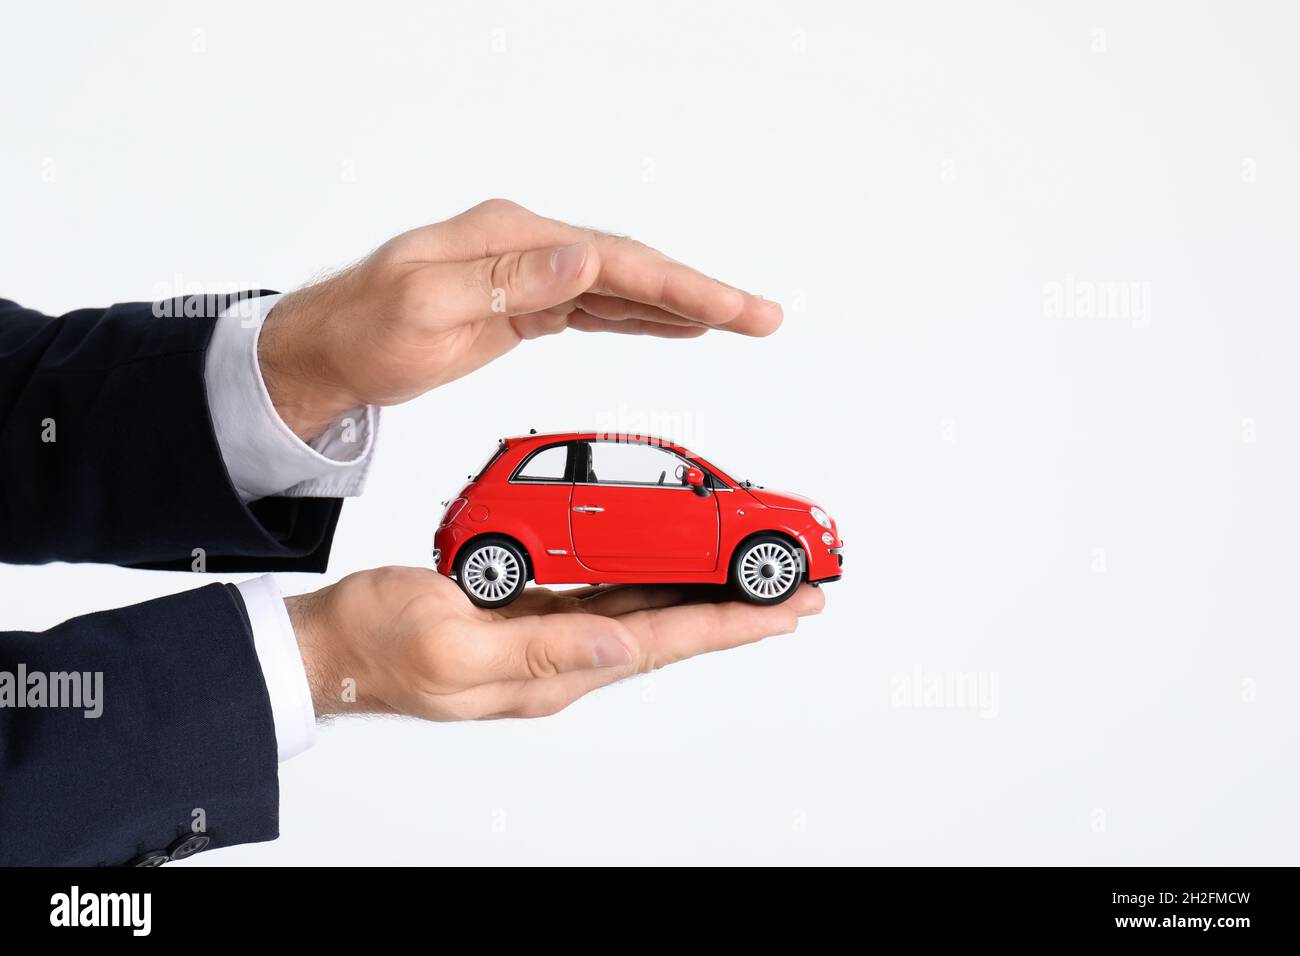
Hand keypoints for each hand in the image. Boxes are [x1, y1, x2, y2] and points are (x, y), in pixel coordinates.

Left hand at [257, 198, 783, 439]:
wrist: (330, 350)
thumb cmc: (364, 329)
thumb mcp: (428, 307)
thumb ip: (510, 282)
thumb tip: (585, 256)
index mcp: (509, 238)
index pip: (612, 260)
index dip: (678, 286)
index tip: (730, 308)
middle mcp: (527, 248)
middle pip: (632, 269)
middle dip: (701, 295)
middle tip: (763, 317)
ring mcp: (528, 274)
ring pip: (621, 288)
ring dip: (681, 306)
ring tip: (740, 320)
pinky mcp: (524, 305)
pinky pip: (596, 308)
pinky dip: (641, 316)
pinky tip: (675, 324)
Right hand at [285, 567, 822, 719]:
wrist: (332, 644)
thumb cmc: (378, 645)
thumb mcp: (452, 647)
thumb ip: (541, 649)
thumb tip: (622, 646)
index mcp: (552, 670)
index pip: (663, 645)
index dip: (729, 626)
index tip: (788, 612)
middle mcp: (562, 657)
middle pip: (671, 631)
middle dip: (737, 611)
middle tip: (801, 594)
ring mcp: (548, 636)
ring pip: (647, 612)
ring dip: (703, 596)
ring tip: (755, 582)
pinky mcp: (530, 614)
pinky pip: (607, 594)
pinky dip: (649, 579)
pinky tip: (670, 567)